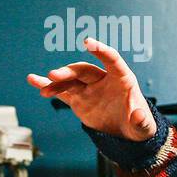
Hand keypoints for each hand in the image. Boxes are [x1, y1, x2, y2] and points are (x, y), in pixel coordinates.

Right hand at [27, 37, 155, 140]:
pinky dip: (48, 86)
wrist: (127, 134)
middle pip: (83, 70)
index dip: (101, 50)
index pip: (111, 59)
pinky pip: (62, 92)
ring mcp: (89, 89)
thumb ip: (141, 121)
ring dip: (55, 82)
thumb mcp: (143, 127)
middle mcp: (103, 79)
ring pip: (69, 81)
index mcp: (121, 78)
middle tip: (54, 75)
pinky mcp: (78, 100)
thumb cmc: (138, 125)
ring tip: (43, 89)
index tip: (88, 42)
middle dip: (68, 72)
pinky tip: (33, 80)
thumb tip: (138, 116)